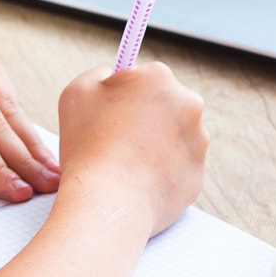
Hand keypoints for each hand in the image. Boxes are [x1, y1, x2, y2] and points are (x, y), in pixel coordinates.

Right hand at [55, 62, 207, 237]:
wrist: (109, 201)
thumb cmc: (87, 145)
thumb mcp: (78, 91)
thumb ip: (99, 74)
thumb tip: (113, 77)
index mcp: (159, 78)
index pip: (144, 77)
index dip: (124, 94)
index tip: (114, 110)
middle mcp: (188, 103)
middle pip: (164, 105)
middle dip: (145, 118)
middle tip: (115, 139)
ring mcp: (197, 141)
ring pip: (173, 136)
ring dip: (155, 144)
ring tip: (124, 163)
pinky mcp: (197, 173)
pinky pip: (177, 167)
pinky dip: (161, 172)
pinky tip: (137, 179)